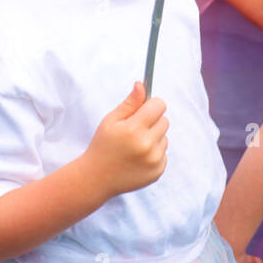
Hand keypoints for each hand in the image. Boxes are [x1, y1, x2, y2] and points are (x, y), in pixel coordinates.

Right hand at [85, 81, 167, 196]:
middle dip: (152, 121)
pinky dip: (154, 153)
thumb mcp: (111, 121)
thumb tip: (141, 85)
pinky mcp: (158, 171)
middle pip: (164, 120)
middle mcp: (147, 145)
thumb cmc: (102, 145)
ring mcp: (154, 160)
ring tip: (134, 146)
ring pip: (165, 137)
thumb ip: (129, 103)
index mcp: (134, 129)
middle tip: (135, 130)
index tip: (143, 110)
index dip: (151, 105)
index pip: (159, 106)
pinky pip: (164, 153)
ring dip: (153, 138)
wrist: (97, 178)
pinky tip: (137, 158)